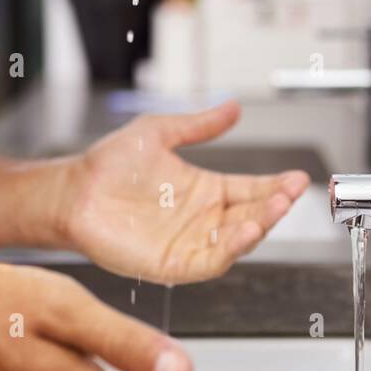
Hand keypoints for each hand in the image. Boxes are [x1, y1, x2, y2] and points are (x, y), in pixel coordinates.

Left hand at [65, 100, 309, 282]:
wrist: (73, 191)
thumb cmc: (109, 165)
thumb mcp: (160, 133)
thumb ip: (199, 125)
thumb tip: (233, 107)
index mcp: (206, 190)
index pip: (252, 189)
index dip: (276, 185)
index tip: (297, 177)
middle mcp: (204, 219)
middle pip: (251, 216)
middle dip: (275, 205)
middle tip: (291, 192)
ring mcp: (190, 243)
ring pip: (237, 241)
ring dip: (259, 227)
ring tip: (274, 210)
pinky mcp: (173, 264)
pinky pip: (210, 262)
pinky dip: (231, 250)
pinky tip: (243, 233)